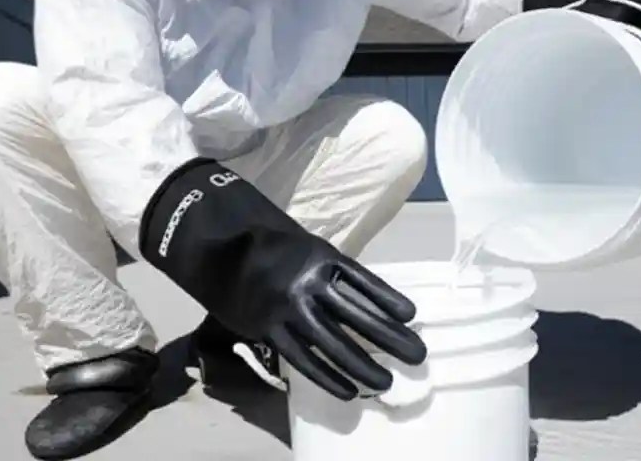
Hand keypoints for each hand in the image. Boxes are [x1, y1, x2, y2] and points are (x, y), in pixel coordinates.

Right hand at [138, 158, 427, 399]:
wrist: (222, 250)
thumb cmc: (277, 252)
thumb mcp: (309, 250)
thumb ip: (336, 275)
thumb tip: (375, 304)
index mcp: (322, 257)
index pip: (364, 281)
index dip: (388, 300)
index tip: (413, 316)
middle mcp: (307, 282)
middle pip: (357, 316)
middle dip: (390, 338)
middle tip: (417, 354)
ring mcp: (287, 308)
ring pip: (332, 344)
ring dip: (362, 366)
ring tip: (386, 381)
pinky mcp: (268, 329)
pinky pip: (303, 359)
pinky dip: (327, 377)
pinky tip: (349, 390)